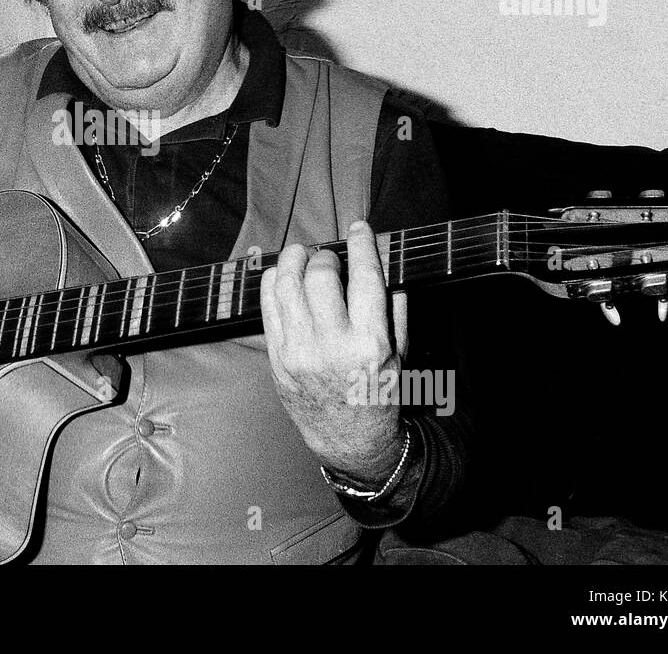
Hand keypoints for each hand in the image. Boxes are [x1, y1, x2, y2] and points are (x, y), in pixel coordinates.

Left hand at [261, 221, 407, 485]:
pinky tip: (283, 275)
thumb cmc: (379, 393)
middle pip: (320, 276)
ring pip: (286, 286)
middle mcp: (331, 346)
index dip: (361, 244)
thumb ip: (394, 307)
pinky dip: (273, 282)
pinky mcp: (276, 360)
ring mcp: (299, 354)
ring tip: (302, 255)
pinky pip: (267, 307)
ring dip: (294, 261)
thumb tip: (383, 264)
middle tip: (329, 255)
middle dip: (324, 255)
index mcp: (370, 343)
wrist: (349, 439)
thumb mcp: (400, 353)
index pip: (364, 277)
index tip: (359, 227)